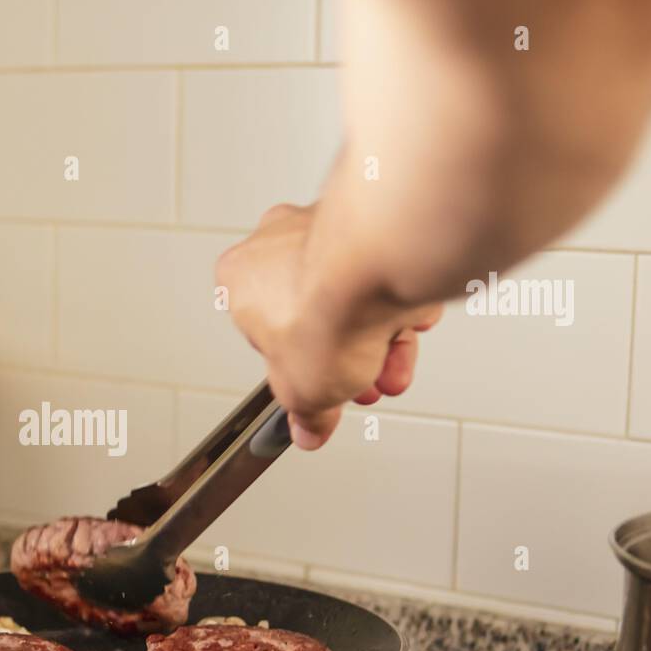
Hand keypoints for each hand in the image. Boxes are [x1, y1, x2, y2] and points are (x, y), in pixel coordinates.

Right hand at [217, 203, 441, 448]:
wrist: (379, 264)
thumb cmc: (325, 309)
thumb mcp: (303, 391)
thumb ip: (305, 413)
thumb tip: (309, 428)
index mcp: (240, 277)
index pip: (266, 334)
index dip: (298, 368)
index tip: (318, 386)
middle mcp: (277, 242)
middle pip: (314, 315)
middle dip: (344, 357)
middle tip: (362, 385)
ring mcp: (327, 226)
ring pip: (353, 295)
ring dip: (376, 341)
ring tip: (392, 370)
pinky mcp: (373, 222)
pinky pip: (385, 271)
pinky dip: (397, 304)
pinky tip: (410, 329)